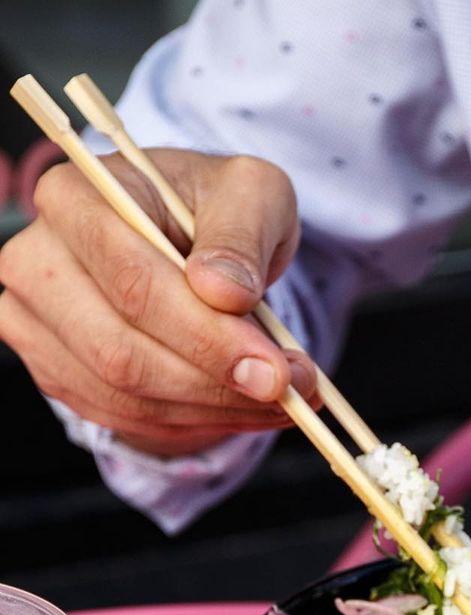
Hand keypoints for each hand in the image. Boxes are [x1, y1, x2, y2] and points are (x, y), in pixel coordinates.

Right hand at [0, 149, 317, 455]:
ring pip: (124, 395)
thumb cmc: (219, 206)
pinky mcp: (58, 370)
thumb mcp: (252, 193)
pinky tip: (249, 407)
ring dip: (214, 409)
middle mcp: (36, 261)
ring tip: (285, 400)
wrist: (196, 235)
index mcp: (76, 199)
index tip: (276, 369)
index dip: (207, 335)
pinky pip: (127, 417)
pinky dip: (197, 421)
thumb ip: (241, 234)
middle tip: (291, 391)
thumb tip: (225, 293)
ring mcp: (37, 323)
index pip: (135, 283)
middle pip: (120, 350)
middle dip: (216, 382)